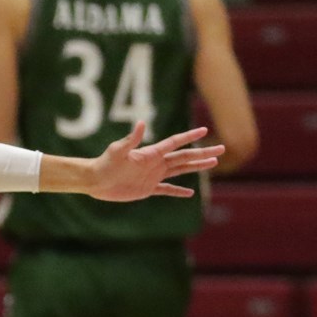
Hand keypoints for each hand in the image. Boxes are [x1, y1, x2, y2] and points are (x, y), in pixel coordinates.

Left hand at [81, 122, 224, 202]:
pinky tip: (190, 193)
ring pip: (180, 170)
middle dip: (203, 152)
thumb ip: (131, 139)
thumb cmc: (105, 163)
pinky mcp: (147, 188)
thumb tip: (140, 123)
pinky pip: (167, 190)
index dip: (190, 136)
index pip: (175, 143)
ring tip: (213, 163)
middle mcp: (156, 163)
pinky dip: (178, 191)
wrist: (95, 180)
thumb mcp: (118, 150)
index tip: (205, 129)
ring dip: (196, 167)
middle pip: (184, 156)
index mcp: (151, 153)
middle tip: (221, 148)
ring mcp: (153, 175)